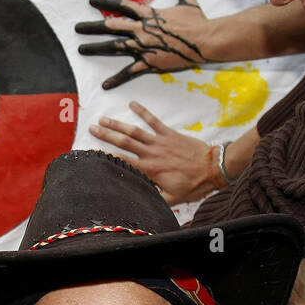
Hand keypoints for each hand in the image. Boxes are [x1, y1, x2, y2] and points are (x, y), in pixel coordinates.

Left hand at [77, 0, 211, 88]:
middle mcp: (141, 29)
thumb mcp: (188, 2)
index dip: (105, 2)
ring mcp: (143, 47)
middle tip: (77, 28)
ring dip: (96, 48)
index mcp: (149, 14)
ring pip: (114, 47)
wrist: (205, 40)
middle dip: (92, 27)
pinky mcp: (149, 63)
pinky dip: (116, 79)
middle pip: (111, 26)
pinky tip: (104, 85)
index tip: (92, 2)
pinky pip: (129, 72)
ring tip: (81, 49)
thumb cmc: (198, 21)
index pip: (121, 6)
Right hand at [89, 100, 217, 205]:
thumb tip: (139, 200)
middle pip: (123, 142)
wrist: (213, 168)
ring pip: (134, 131)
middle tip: (92, 128)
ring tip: (103, 118)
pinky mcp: (169, 134)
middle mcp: (151, 153)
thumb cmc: (193, 185)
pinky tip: (132, 104)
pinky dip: (143, 111)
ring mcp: (160, 142)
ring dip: (118, 124)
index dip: (106, 157)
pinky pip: (154, 120)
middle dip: (106, 135)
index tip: (93, 153)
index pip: (123, 162)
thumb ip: (155, 199)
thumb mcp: (173, 198)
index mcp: (149, 170)